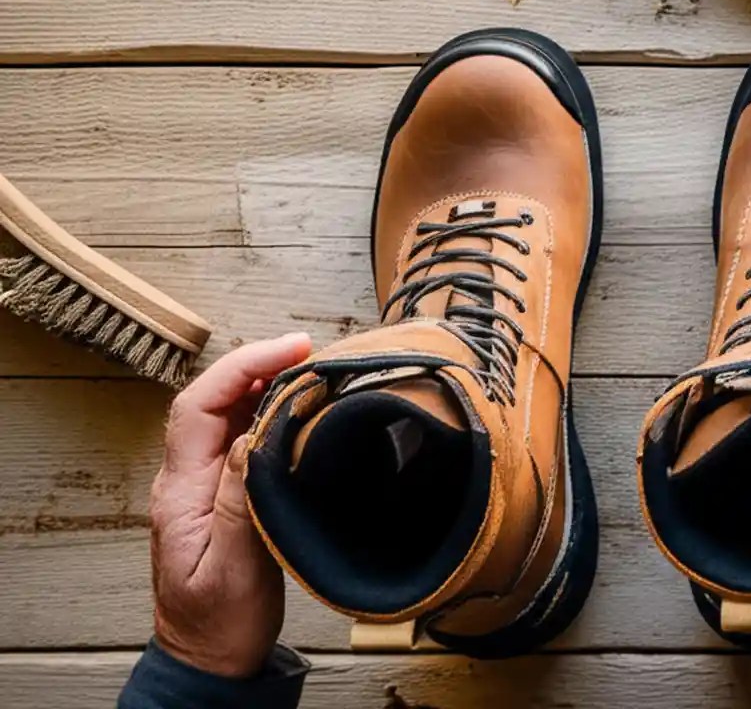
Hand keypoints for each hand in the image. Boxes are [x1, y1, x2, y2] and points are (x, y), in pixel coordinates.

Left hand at [149, 333, 310, 676]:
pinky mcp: (223, 493)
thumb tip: (254, 434)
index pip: (199, 404)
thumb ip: (239, 497)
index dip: (244, 366)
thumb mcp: (234, 565)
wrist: (210, 659)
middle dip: (259, 364)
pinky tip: (300, 409)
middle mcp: (186, 478)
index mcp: (180, 490)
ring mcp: (203, 484)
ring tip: (311, 371)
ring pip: (229, 414)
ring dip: (267, 385)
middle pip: (213, 398)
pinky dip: (272, 413)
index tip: (292, 351)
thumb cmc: (219, 622)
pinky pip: (242, 437)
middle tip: (311, 353)